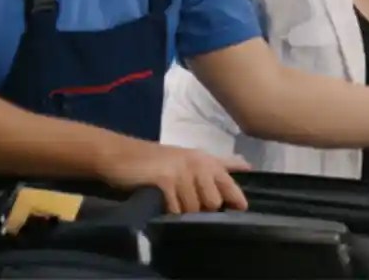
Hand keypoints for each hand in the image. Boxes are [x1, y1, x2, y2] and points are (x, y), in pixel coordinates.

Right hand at [98, 138, 251, 214]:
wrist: (120, 155)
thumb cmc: (158, 160)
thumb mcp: (192, 159)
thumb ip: (220, 164)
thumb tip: (247, 166)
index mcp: (208, 161)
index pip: (231, 187)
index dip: (233, 203)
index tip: (229, 213)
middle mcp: (199, 164)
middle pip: (213, 204)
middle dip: (200, 211)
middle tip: (183, 204)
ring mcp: (182, 172)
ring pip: (193, 210)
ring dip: (181, 214)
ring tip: (169, 203)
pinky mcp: (165, 180)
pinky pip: (175, 210)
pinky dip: (168, 213)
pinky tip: (160, 205)